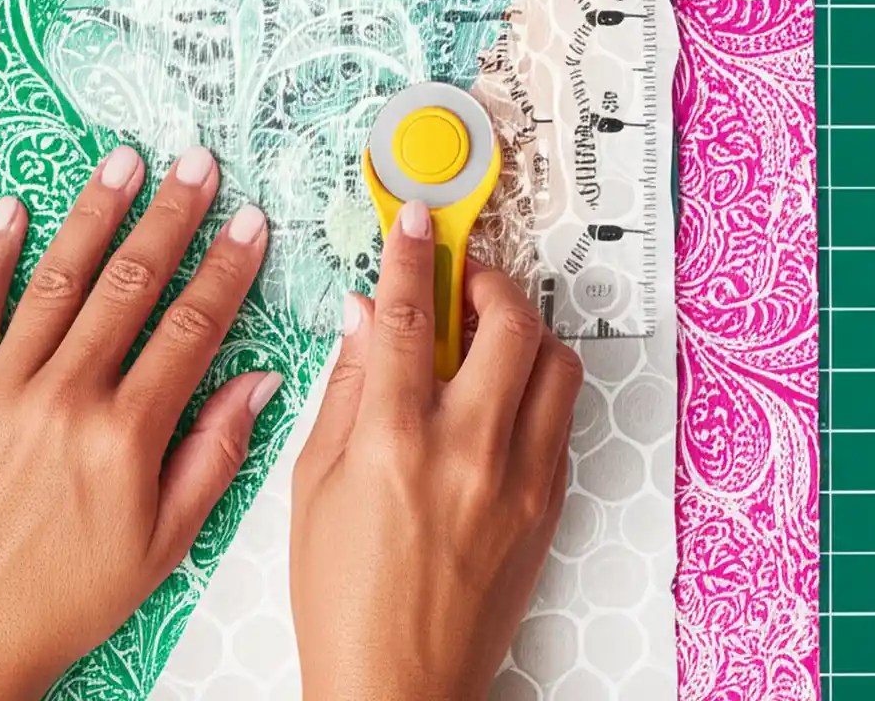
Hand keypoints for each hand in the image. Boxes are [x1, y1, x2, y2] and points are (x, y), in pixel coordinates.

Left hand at [0, 146, 280, 699]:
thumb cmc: (70, 595)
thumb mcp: (165, 541)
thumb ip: (215, 455)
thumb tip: (260, 383)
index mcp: (127, 435)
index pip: (191, 329)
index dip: (226, 270)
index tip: (249, 224)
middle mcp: (65, 398)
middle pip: (130, 287)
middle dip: (170, 218)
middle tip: (197, 166)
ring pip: (57, 283)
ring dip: (95, 216)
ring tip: (123, 162)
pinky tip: (14, 210)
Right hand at [290, 202, 582, 699]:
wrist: (400, 684)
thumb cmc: (343, 597)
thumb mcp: (313, 486)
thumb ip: (345, 391)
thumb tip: (362, 318)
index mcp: (393, 441)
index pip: (410, 313)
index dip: (413, 252)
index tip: (417, 220)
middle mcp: (467, 450)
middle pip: (509, 322)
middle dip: (488, 281)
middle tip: (464, 281)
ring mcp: (519, 478)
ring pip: (556, 363)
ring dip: (525, 332)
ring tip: (489, 341)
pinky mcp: (548, 505)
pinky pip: (561, 418)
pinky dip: (536, 389)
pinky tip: (500, 402)